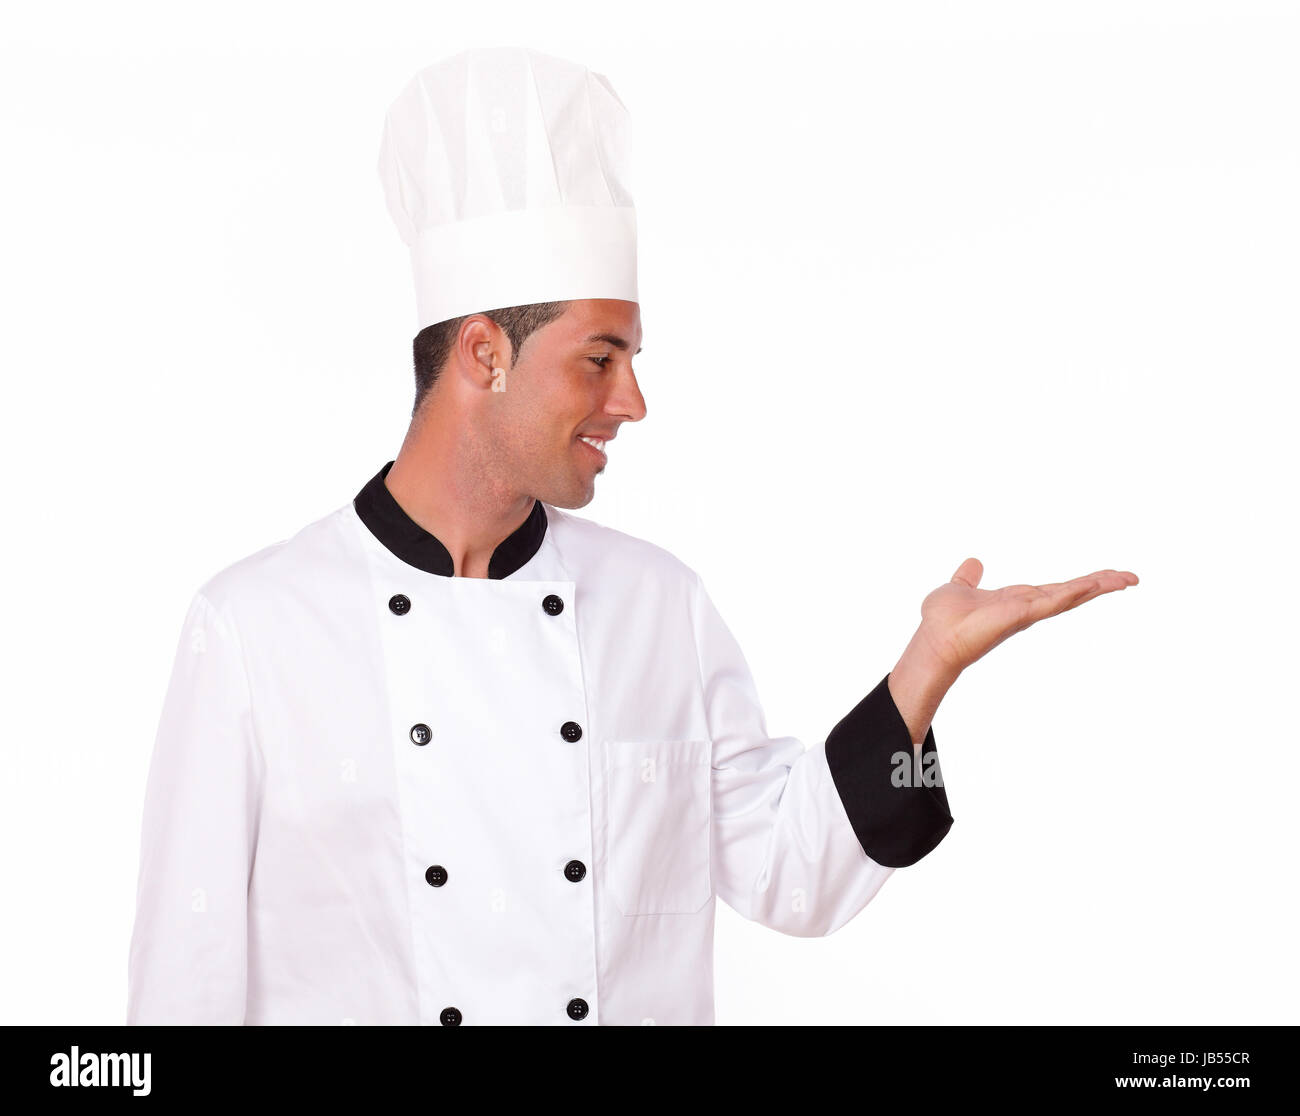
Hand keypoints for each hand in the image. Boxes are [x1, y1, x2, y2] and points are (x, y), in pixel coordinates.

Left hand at [913, 558, 1138, 677]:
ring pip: (1070, 596)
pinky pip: (1054, 601)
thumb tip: (973, 563)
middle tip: (1131, 578)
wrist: (933, 640)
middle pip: (1072, 593)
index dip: (1080, 583)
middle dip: (1101, 584)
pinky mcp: (1021, 615)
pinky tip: (1096, 583)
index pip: (1055, 589)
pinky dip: (1075, 592)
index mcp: (1017, 601)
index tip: (1105, 576)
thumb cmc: (942, 621)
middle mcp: (1027, 608)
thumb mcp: (958, 589)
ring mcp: (1027, 612)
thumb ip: (968, 578)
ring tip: (1127, 579)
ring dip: (1098, 586)